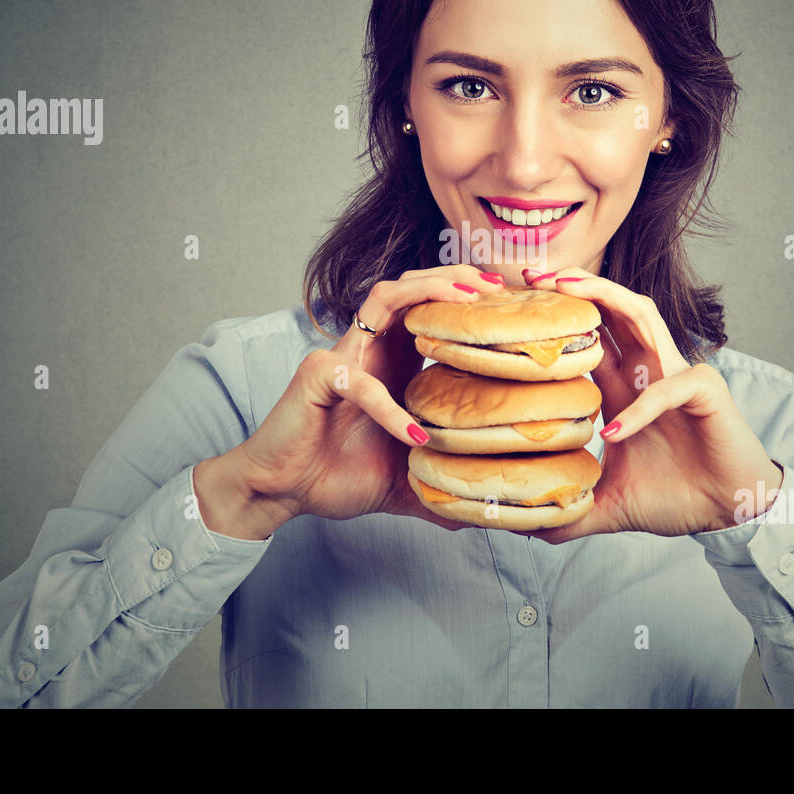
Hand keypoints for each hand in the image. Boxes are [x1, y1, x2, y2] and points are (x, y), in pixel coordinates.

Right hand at [232, 265, 507, 529]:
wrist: (283, 493)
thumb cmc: (337, 475)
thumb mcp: (405, 483)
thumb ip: (440, 488)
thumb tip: (480, 517)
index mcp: (394, 362)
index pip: (431, 310)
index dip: (468, 301)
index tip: (509, 304)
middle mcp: (370, 348)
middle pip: (413, 286)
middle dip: (455, 277)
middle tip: (495, 287)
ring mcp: (342, 356)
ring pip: (385, 297)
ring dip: (427, 292)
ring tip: (466, 302)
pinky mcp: (317, 377)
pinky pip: (360, 382)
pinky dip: (391, 406)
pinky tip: (414, 434)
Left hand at [519, 267, 781, 540]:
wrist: (728, 512)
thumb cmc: (677, 498)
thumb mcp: (609, 506)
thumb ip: (569, 513)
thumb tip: (526, 529)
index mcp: (622, 388)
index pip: (585, 339)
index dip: (555, 320)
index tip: (515, 308)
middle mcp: (647, 371)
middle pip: (610, 309)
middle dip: (573, 287)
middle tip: (532, 275)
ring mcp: (676, 373)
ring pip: (642, 315)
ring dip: (605, 296)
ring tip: (566, 288)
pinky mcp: (705, 390)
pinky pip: (669, 387)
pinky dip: (641, 406)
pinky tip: (615, 431)